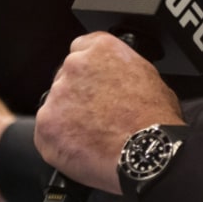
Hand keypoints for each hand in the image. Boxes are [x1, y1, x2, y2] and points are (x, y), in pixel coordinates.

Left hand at [34, 32, 182, 194]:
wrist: (147, 153)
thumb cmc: (156, 120)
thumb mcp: (149, 77)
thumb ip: (124, 70)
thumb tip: (120, 80)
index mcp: (102, 50)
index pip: (81, 48)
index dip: (89, 70)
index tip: (93, 84)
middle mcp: (75, 66)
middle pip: (66, 77)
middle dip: (77, 95)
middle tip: (97, 115)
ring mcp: (58, 95)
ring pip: (55, 106)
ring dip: (68, 119)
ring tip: (93, 137)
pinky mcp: (46, 124)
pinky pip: (46, 133)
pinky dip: (60, 143)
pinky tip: (82, 150)